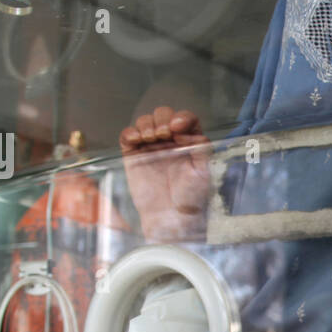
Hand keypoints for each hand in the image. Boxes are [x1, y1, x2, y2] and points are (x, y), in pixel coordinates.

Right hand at [119, 107, 212, 241]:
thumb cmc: (191, 197)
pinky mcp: (134, 155)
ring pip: (145, 122)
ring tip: (151, 139)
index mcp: (189, 142)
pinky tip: (136, 140)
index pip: (185, 119)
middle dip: (162, 120)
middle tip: (163, 135)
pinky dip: (130, 132)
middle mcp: (170, 141)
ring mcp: (151, 147)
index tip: (177, 128)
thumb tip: (187, 132)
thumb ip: (201, 147)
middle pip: (163, 115)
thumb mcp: (203, 171)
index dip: (181, 118)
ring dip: (147, 125)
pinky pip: (128, 135)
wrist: (171, 217)